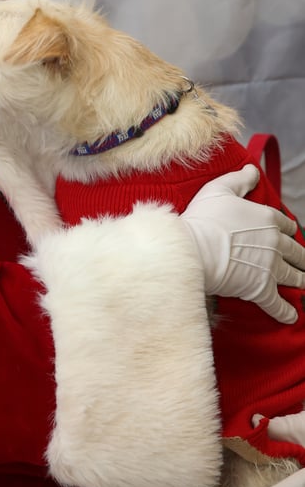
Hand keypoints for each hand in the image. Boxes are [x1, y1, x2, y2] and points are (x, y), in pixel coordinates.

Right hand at [181, 164, 303, 322]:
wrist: (193, 250)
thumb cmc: (203, 218)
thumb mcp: (219, 189)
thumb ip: (240, 179)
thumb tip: (252, 170)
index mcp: (268, 218)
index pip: (286, 224)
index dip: (287, 229)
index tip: (288, 234)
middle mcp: (275, 243)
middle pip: (295, 252)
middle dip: (301, 258)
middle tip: (304, 263)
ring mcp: (271, 268)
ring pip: (293, 277)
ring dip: (300, 281)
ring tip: (304, 285)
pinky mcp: (261, 290)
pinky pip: (278, 305)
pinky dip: (285, 312)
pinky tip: (291, 316)